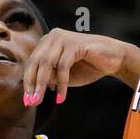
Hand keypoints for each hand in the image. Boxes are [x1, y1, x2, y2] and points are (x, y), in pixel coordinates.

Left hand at [22, 29, 139, 104]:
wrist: (113, 60)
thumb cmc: (87, 67)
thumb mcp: (63, 76)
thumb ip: (49, 78)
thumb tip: (33, 90)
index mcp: (47, 42)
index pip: (31, 62)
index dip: (27, 82)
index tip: (27, 100)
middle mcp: (52, 37)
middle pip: (35, 62)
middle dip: (32, 84)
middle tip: (32, 101)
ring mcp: (63, 38)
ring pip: (46, 63)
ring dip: (42, 84)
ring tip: (41, 100)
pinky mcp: (74, 44)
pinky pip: (63, 66)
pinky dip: (61, 83)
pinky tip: (61, 96)